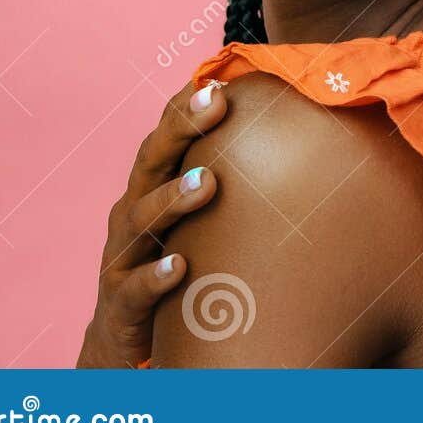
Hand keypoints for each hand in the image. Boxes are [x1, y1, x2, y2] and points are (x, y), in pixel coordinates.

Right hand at [76, 78, 225, 366]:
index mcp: (153, 187)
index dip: (187, 106)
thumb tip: (301, 147)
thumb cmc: (178, 265)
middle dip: (181, 129)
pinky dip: (155, 277)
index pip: (166, 137)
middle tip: (215, 102)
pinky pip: (135, 290)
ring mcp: (123, 257)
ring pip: (141, 221)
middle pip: (151, 162)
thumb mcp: (201, 222)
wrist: (126, 344)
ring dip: (173, 199)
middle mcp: (133, 213)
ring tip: (207, 182)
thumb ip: (234, 186)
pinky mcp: (120, 305)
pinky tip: (180, 267)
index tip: (219, 78)